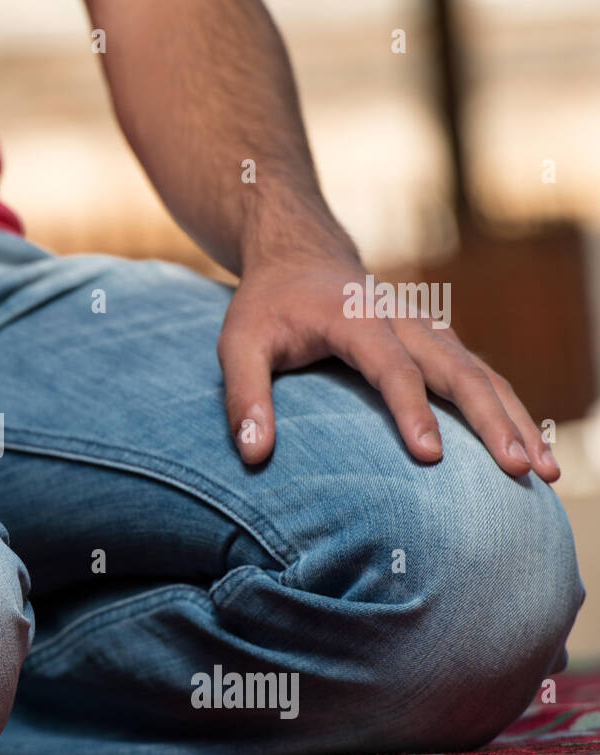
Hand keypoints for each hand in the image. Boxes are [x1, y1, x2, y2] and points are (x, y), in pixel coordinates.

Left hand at [216, 255, 559, 482]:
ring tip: (543, 472)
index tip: (431, 457)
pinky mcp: (437, 343)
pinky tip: (527, 448)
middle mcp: (404, 322)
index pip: (391, 367)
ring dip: (515, 420)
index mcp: (356, 319)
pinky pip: (482, 376)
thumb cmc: (266, 306)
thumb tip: (252, 457)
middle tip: (518, 470)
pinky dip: (508, 409)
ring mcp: (428, 331)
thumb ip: (243, 396)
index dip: (412, 411)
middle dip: (492, 421)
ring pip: (482, 374)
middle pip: (459, 370)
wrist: (301, 256)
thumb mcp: (238, 344)